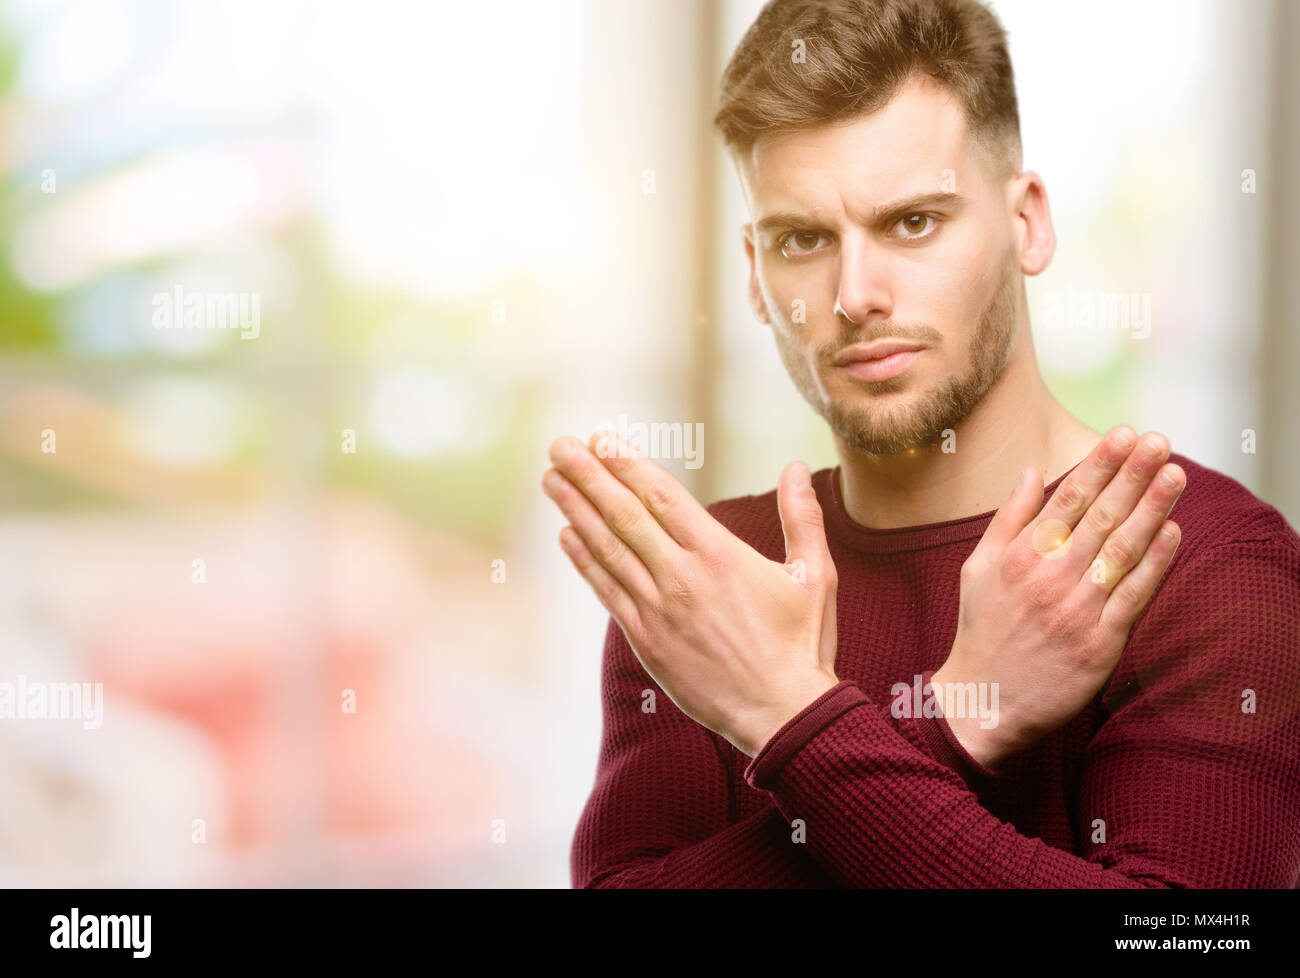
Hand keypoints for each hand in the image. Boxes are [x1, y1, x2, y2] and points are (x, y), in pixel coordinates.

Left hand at [541, 432, 839, 755]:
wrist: (781, 715)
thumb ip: (802, 518)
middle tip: (559, 447)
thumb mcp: (813, 575)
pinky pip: (607, 591)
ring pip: (609, 549)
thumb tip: (797, 468)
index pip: (662, 496)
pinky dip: (585, 561)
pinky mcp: (646, 640)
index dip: (627, 465)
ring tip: (551, 479)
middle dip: (589, 476)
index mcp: (720, 554)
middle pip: (625, 515)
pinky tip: (566, 535)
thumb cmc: (801, 644)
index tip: (601, 440)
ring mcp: (658, 609)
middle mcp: (682, 576)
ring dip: (576, 511)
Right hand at [932, 426, 1184, 768]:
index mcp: (1019, 557)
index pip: (1068, 500)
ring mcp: (1077, 611)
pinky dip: (1156, 564)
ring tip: (1175, 474)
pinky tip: (1173, 533)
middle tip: (1158, 441)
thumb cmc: (981, 631)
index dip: (1099, 464)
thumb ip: (1008, 519)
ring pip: (1123, 550)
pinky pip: (1135, 596)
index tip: (1122, 434)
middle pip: (1101, 517)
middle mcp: (1050, 578)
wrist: (984, 702)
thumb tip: (1033, 472)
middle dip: (1132, 474)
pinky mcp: (1101, 643)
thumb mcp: (978, 568)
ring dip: (1153, 509)